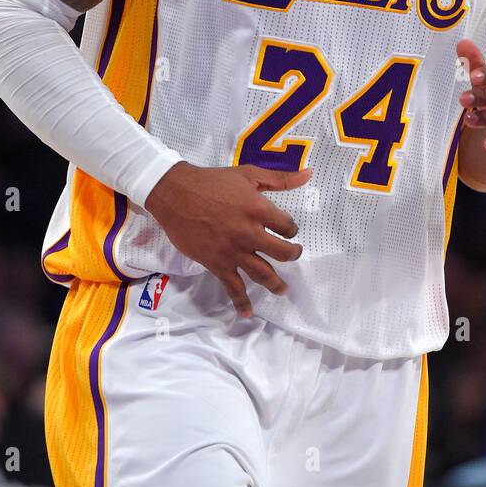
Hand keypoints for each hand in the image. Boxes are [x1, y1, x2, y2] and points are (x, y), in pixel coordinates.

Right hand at [145, 161, 308, 317]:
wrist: (176, 194)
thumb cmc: (213, 182)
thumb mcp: (248, 174)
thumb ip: (281, 178)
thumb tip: (309, 174)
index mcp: (259, 210)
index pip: (287, 227)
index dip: (291, 229)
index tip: (288, 230)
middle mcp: (249, 233)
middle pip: (281, 253)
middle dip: (292, 255)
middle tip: (294, 256)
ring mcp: (234, 252)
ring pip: (262, 274)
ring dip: (276, 284)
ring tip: (283, 290)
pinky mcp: (217, 264)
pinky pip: (233, 287)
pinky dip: (241, 302)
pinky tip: (246, 312)